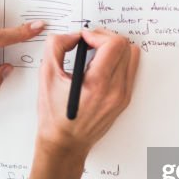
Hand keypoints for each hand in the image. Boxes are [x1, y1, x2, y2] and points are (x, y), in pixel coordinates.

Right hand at [36, 27, 138, 157]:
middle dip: (105, 39)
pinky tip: (100, 66)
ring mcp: (123, 96)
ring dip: (114, 49)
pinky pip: (129, 71)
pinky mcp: (124, 100)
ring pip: (132, 57)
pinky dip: (117, 62)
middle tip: (88, 43)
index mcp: (98, 84)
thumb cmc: (54, 116)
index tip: (83, 38)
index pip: (114, 44)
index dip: (97, 35)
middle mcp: (115, 90)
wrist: (65, 143)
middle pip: (125, 47)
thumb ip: (56, 47)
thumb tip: (72, 35)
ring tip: (95, 54)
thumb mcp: (46, 76)